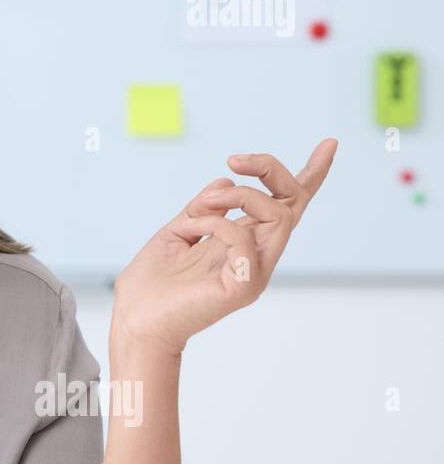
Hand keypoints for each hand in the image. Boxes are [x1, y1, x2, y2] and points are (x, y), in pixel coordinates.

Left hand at [111, 139, 337, 358]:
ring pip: (279, 216)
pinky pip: (245, 242)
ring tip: (204, 203)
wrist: (134, 320)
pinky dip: (219, 225)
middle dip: (270, 170)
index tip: (329, 144)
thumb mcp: (177, 230)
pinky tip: (194, 230)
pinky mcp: (243, 288)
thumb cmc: (151, 283)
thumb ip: (203, 208)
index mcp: (242, 242)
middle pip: (292, 202)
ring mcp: (254, 272)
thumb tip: (227, 178)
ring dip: (239, 196)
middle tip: (234, 159)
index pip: (285, 205)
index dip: (310, 174)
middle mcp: (257, 255)